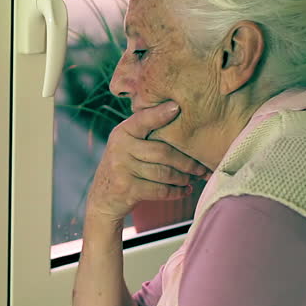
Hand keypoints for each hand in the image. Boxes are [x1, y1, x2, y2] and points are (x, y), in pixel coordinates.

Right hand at [86, 101, 208, 221]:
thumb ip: (146, 132)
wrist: (103, 198)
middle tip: (202, 167)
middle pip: (162, 151)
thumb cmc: (125, 166)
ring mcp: (122, 169)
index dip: (160, 113)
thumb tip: (180, 116)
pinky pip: (160, 190)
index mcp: (122, 133)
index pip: (143, 120)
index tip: (178, 107)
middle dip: (187, 161)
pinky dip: (176, 192)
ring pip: (164, 173)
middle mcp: (119, 148)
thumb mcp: (127, 145)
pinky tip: (185, 191)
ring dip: (183, 178)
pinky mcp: (127, 189)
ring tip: (194, 179)